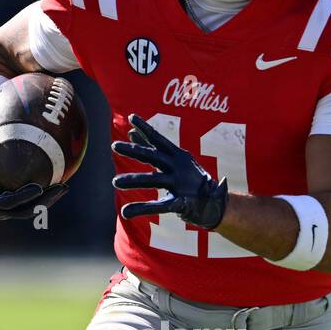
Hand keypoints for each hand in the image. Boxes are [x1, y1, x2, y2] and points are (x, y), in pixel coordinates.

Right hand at [0, 132, 68, 221]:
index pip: (9, 202)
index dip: (24, 197)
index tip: (38, 187)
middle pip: (26, 211)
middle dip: (46, 201)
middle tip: (63, 188)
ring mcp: (4, 213)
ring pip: (29, 211)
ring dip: (47, 201)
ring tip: (64, 187)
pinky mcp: (9, 210)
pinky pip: (27, 205)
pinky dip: (40, 197)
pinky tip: (53, 183)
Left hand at [111, 114, 227, 229]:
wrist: (215, 202)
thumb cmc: (190, 179)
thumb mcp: (173, 160)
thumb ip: (151, 148)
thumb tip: (131, 133)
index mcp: (177, 156)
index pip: (159, 139)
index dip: (145, 128)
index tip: (131, 117)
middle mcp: (178, 167)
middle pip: (153, 156)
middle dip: (134, 150)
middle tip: (115, 146)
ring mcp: (179, 185)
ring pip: (153, 180)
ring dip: (133, 180)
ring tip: (115, 182)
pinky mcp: (180, 203)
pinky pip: (158, 206)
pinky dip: (141, 209)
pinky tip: (126, 211)